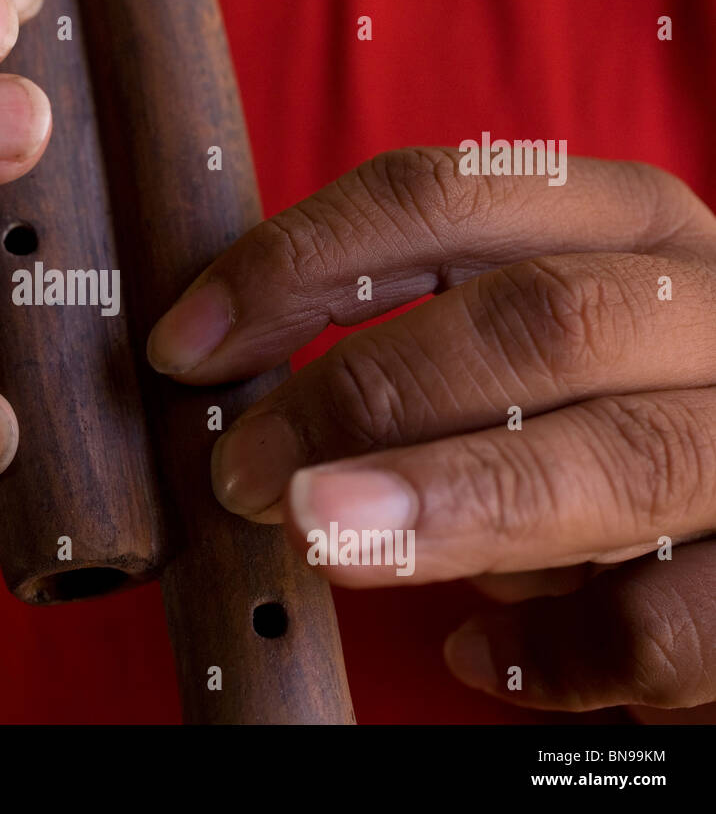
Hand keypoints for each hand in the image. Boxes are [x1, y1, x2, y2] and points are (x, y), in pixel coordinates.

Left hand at [149, 147, 715, 713]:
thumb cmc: (596, 416)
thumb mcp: (518, 347)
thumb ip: (412, 338)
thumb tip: (227, 370)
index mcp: (628, 226)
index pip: (446, 196)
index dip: (301, 262)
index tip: (189, 344)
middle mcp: (712, 310)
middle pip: (540, 319)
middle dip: (367, 392)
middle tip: (248, 472)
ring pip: (620, 462)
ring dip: (448, 503)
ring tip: (323, 538)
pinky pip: (670, 623)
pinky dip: (559, 649)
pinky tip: (474, 656)